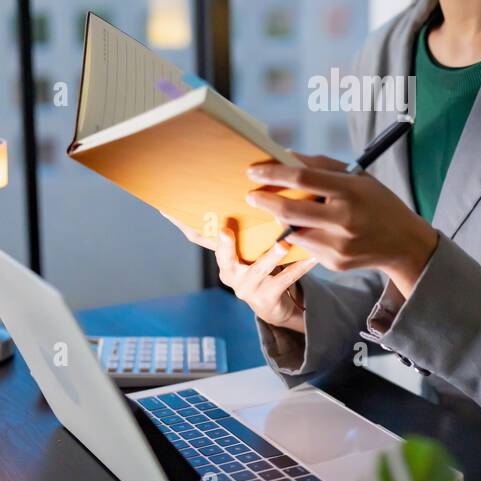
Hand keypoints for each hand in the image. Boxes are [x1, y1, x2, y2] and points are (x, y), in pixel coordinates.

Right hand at [158, 211, 316, 331]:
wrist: (278, 303)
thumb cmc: (264, 263)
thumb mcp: (251, 242)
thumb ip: (244, 220)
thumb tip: (250, 177)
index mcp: (222, 254)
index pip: (198, 236)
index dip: (181, 223)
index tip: (168, 208)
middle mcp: (229, 271)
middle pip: (223, 256)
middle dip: (224, 243)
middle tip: (226, 229)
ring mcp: (247, 287)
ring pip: (259, 269)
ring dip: (272, 255)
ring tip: (284, 242)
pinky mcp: (266, 299)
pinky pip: (284, 281)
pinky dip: (299, 267)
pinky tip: (312, 256)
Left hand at [244, 152, 438, 299]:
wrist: (404, 244)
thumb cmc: (377, 203)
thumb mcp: (357, 177)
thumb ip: (321, 165)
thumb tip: (284, 156)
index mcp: (350, 191)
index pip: (303, 177)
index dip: (273, 173)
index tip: (253, 171)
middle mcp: (344, 219)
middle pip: (290, 211)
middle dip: (265, 202)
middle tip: (251, 195)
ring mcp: (339, 245)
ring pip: (294, 232)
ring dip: (283, 221)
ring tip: (283, 210)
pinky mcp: (335, 262)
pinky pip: (307, 247)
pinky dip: (303, 236)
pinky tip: (314, 230)